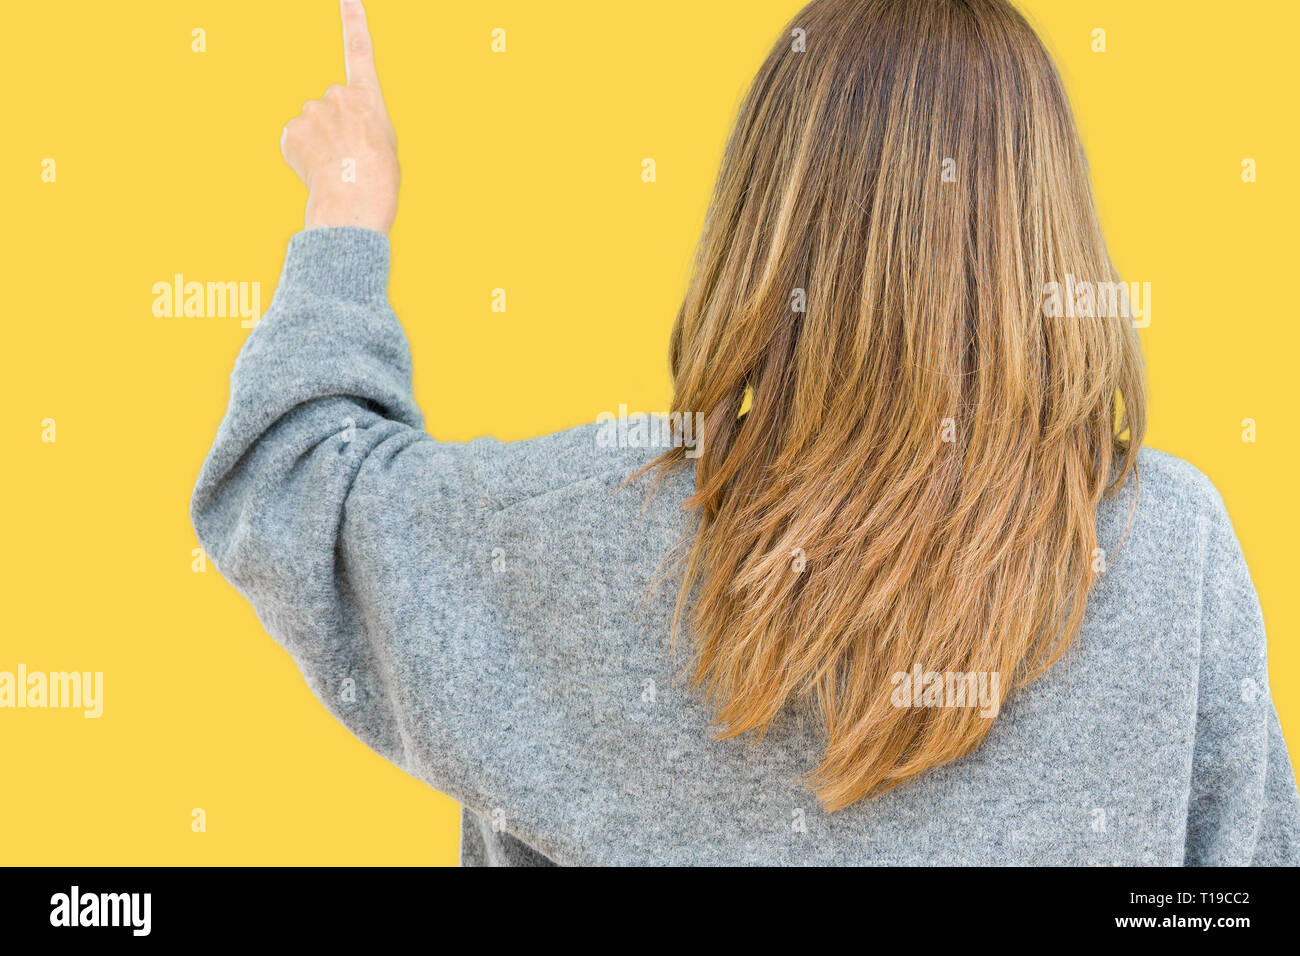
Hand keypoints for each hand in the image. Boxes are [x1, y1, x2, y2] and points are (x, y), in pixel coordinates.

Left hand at [280, 0, 398, 232]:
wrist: (353, 202)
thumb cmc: (377, 181)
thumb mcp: (383, 145)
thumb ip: (359, 122)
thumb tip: (330, 128)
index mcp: (367, 98)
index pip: (360, 51)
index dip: (353, 21)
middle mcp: (337, 95)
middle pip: (331, 106)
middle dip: (335, 127)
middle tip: (349, 157)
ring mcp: (311, 111)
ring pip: (312, 124)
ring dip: (319, 143)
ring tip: (334, 168)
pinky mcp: (291, 131)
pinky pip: (296, 141)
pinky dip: (303, 156)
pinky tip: (316, 171)